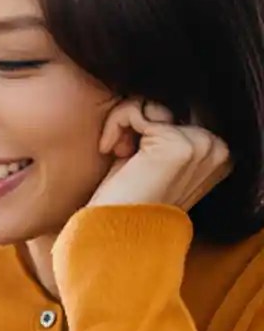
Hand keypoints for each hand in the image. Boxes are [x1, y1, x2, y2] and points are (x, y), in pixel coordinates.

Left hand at [88, 99, 230, 209]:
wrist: (116, 232)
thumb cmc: (127, 197)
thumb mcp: (153, 158)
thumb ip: (164, 131)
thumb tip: (151, 98)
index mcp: (218, 153)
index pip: (176, 112)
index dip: (145, 126)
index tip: (130, 154)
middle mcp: (218, 149)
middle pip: (163, 105)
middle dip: (132, 123)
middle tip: (121, 154)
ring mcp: (202, 146)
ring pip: (148, 105)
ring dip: (121, 125)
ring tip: (119, 154)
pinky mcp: (178, 144)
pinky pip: (135, 111)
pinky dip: (114, 126)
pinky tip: (111, 152)